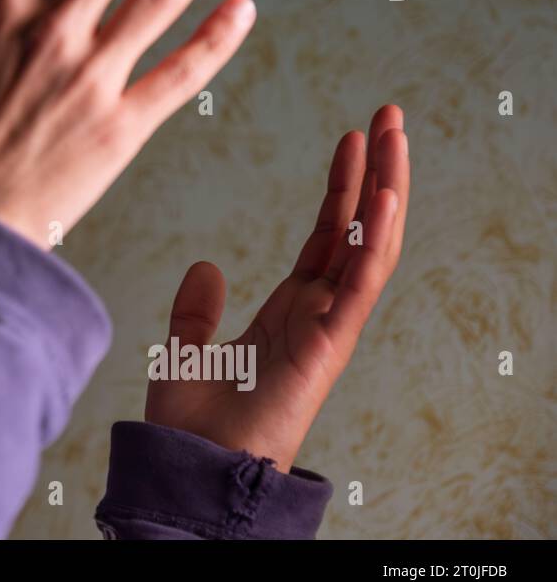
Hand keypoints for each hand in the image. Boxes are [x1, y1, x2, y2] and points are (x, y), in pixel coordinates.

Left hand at [145, 105, 410, 470]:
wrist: (192, 466)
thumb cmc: (194, 424)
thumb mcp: (186, 350)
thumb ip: (197, 311)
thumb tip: (206, 265)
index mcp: (293, 310)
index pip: (328, 234)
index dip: (343, 186)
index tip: (351, 138)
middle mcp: (320, 313)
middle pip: (359, 229)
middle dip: (377, 171)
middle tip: (389, 115)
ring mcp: (329, 327)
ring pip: (371, 245)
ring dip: (386, 187)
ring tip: (394, 131)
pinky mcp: (328, 345)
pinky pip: (360, 285)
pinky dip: (373, 239)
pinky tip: (383, 195)